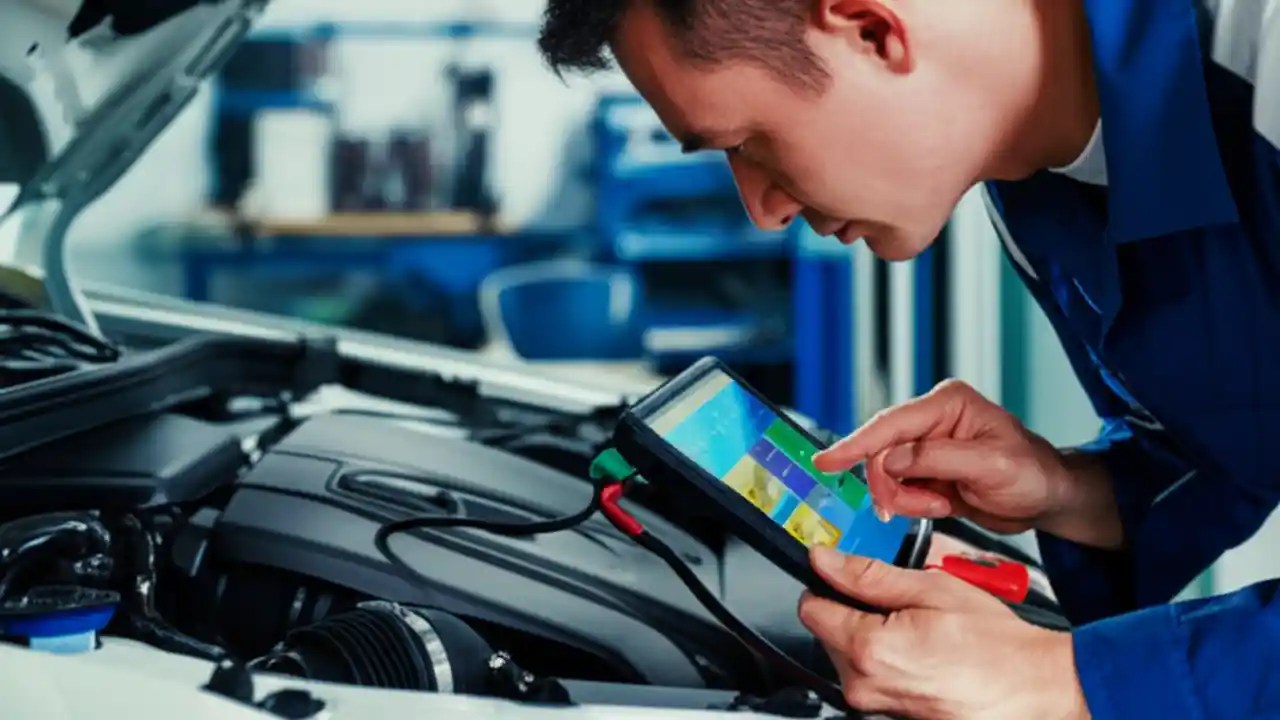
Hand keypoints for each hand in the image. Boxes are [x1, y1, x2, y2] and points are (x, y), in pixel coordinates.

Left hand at [798, 547, 1088, 719]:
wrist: (1034, 689)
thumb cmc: (994, 645)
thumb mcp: (931, 588)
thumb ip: (868, 574)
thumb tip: (825, 560)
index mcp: (868, 648)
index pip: (811, 607)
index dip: (828, 583)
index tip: (846, 573)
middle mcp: (865, 684)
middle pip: (828, 632)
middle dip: (854, 609)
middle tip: (901, 600)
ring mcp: (878, 705)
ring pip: (850, 654)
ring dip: (873, 634)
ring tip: (919, 627)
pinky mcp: (891, 715)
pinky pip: (873, 677)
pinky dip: (890, 659)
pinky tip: (923, 650)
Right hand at [813, 379, 1120, 548]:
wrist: (1047, 499)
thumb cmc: (1032, 474)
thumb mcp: (990, 466)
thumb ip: (937, 459)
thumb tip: (891, 459)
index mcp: (948, 404)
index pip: (890, 423)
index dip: (855, 444)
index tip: (826, 461)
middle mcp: (932, 420)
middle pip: (881, 451)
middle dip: (893, 485)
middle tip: (919, 506)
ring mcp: (926, 446)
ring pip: (886, 475)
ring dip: (906, 498)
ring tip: (941, 504)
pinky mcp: (925, 469)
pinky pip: (898, 489)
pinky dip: (912, 504)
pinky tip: (941, 504)